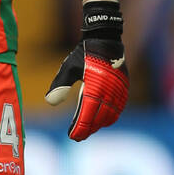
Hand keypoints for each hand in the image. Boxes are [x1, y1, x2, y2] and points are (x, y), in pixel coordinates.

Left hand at [45, 0, 128, 140]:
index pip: (87, 114)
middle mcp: (109, 91)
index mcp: (95, 86)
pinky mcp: (124, 87)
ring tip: (88, 130)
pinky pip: (119, 107)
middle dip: (88, 129)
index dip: (80, 127)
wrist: (106, 38)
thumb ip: (60, 85)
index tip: (73, 136)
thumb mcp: (69, 67)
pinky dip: (111, 116)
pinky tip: (103, 120)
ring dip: (100, 124)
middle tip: (78, 136)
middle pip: (99, 118)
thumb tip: (49, 102)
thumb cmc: (84, 52)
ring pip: (111, 115)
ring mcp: (119, 90)